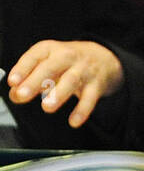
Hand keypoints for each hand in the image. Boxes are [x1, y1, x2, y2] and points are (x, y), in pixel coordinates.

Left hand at [6, 40, 124, 127]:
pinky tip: (74, 121)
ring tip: (47, 107)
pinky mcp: (97, 84)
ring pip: (71, 81)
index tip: (13, 81)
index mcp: (50, 49)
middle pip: (51, 68)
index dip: (22, 69)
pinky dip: (82, 110)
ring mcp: (84, 70)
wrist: (104, 58)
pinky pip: (90, 98)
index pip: (34, 57)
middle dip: (35, 81)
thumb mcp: (47, 63)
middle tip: (22, 94)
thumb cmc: (68, 62)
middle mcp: (67, 57)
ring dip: (59, 94)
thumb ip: (30, 77)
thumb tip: (15, 94)